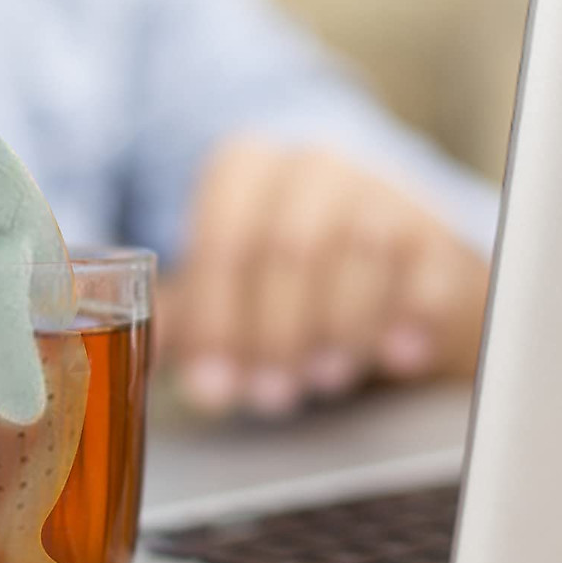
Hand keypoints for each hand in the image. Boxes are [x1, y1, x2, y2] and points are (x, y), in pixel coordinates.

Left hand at [158, 142, 490, 416]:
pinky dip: (409, 317)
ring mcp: (379, 187)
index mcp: (243, 169)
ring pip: (359, 252)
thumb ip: (183, 310)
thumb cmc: (292, 279)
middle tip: (267, 397)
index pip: (223, 239)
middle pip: (287, 247)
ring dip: (337, 329)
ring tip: (321, 380)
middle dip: (272, 334)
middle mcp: (309, 165)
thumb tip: (125, 348)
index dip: (215, 320)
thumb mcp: (228, 286)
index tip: (210, 387)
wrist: (394, 263)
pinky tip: (396, 357)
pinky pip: (427, 269)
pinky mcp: (435, 226)